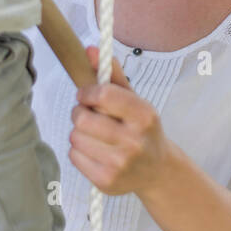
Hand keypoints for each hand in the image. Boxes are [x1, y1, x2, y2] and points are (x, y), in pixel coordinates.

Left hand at [68, 46, 167, 196]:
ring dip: (79, 132)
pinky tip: (94, 151)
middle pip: (83, 118)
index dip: (87, 92)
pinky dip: (79, 151)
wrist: (156, 171)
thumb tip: (89, 49)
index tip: (86, 94)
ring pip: (75, 137)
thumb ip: (112, 73)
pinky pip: (74, 156)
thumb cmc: (141, 129)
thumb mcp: (134, 100)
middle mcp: (134, 141)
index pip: (103, 95)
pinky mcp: (106, 181)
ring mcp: (120, 164)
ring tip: (94, 134)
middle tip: (88, 114)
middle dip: (80, 112)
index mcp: (144, 115)